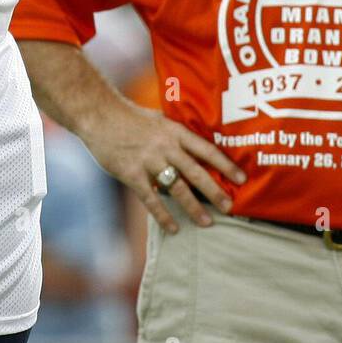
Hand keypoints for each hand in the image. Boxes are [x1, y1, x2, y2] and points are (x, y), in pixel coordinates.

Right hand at [80, 101, 245, 233]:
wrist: (100, 114)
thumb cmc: (130, 116)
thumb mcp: (158, 119)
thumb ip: (175, 134)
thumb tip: (196, 147)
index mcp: (174, 131)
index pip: (206, 149)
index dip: (225, 164)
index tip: (242, 178)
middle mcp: (165, 146)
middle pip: (196, 172)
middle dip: (215, 191)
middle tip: (230, 207)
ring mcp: (149, 160)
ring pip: (177, 188)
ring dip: (194, 207)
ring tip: (207, 222)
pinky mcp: (132, 173)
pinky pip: (151, 199)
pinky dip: (164, 215)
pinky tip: (174, 228)